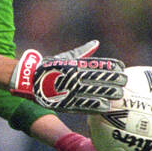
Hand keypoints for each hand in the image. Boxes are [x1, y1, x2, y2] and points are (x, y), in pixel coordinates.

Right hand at [10, 39, 126, 112]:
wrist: (27, 80)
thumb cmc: (48, 67)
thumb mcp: (65, 57)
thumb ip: (82, 52)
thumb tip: (96, 43)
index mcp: (75, 65)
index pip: (97, 65)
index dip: (111, 66)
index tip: (122, 68)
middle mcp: (74, 77)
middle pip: (98, 79)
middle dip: (112, 81)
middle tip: (124, 82)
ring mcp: (69, 89)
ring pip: (92, 92)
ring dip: (106, 94)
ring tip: (119, 95)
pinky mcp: (64, 102)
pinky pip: (81, 105)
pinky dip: (93, 106)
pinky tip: (104, 107)